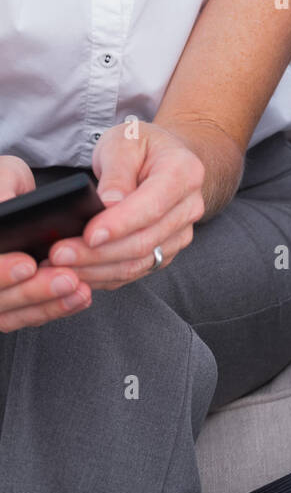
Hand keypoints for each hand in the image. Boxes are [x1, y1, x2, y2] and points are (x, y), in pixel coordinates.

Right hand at [0, 155, 91, 331]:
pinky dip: (53, 308)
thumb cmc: (4, 183)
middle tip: (68, 279)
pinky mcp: (9, 303)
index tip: (28, 264)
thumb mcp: (4, 176)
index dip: (1, 271)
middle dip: (32, 291)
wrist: (7, 197)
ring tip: (81, 289)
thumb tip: (5, 207)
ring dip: (47, 305)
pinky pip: (26, 316)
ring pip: (9, 314)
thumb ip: (3, 190)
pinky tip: (80, 296)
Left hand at [46, 121, 205, 290]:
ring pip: (139, 262)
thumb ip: (117, 172)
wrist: (162, 156)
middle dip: (99, 252)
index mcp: (185, 173)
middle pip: (145, 240)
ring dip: (98, 269)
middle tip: (60, 254)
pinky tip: (79, 271)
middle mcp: (189, 206)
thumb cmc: (141, 146)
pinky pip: (135, 271)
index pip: (152, 206)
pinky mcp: (166, 251)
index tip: (88, 234)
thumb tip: (107, 205)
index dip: (120, 224)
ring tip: (62, 266)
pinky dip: (104, 275)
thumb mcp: (124, 142)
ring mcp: (180, 232)